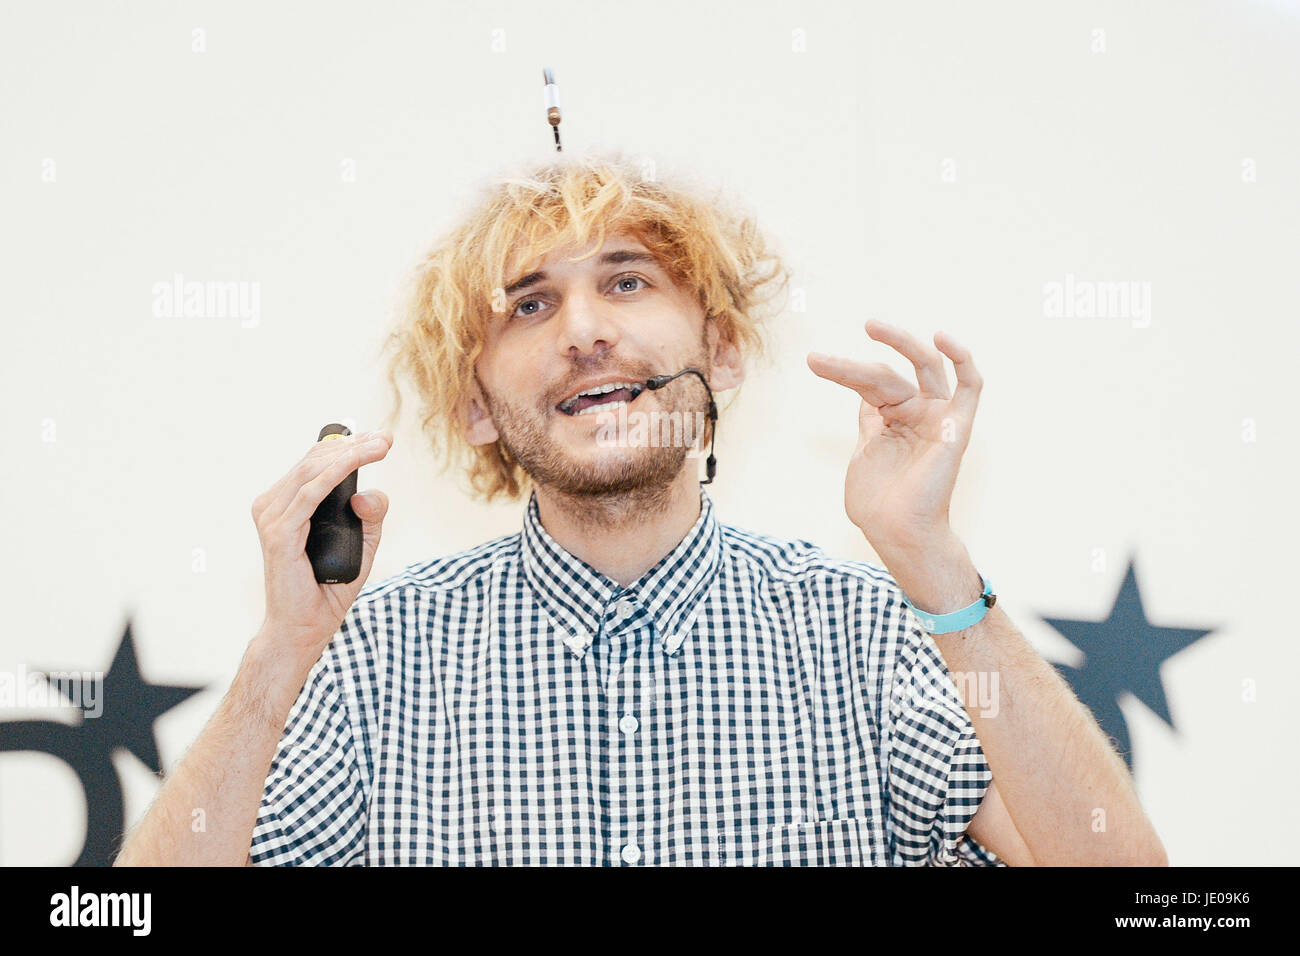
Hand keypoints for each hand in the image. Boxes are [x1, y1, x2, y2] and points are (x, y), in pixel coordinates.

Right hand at [250, 429, 392, 666]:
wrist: (304, 627)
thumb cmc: (329, 587)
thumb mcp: (364, 544)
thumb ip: (372, 516)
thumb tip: (367, 492)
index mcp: (287, 504)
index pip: (315, 462)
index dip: (348, 444)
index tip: (382, 437)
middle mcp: (273, 506)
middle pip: (314, 460)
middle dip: (354, 444)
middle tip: (387, 438)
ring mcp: (272, 517)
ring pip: (312, 470)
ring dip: (350, 453)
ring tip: (380, 446)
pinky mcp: (278, 533)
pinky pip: (309, 494)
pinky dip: (334, 474)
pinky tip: (356, 461)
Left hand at [807, 320, 982, 556]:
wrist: (897, 534)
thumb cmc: (878, 505)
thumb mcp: (863, 455)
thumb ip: (867, 424)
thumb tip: (861, 396)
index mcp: (892, 420)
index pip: (870, 384)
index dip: (842, 371)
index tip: (814, 361)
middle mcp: (917, 414)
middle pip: (892, 372)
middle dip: (869, 352)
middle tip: (854, 328)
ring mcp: (937, 418)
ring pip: (924, 368)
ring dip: (904, 342)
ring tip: (873, 325)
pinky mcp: (955, 427)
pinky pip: (970, 386)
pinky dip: (962, 358)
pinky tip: (943, 338)